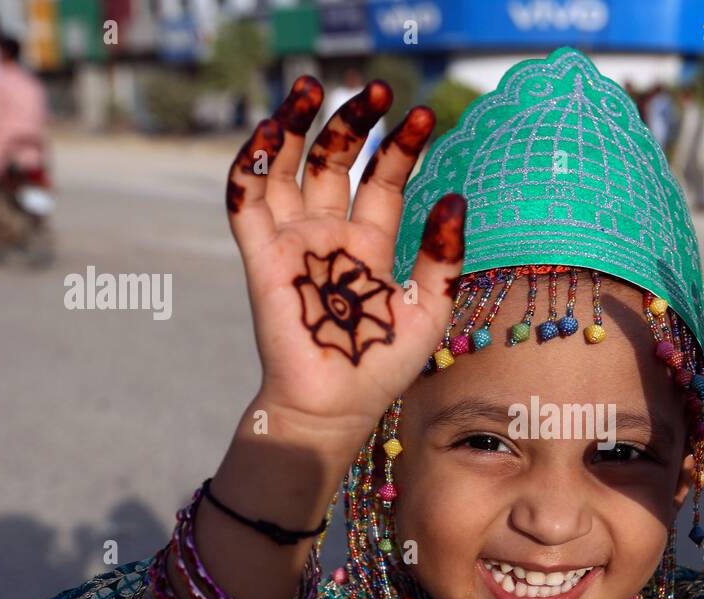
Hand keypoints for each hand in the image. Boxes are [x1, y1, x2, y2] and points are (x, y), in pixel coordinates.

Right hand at [226, 76, 464, 446]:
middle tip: (376, 88)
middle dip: (352, 123)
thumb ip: (442, 255)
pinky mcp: (262, 258)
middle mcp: (329, 237)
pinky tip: (272, 132)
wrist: (337, 405)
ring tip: (313, 87)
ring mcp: (293, 244)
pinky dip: (252, 164)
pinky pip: (247, 202)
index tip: (424, 115)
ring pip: (286, 170)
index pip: (382, 181)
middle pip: (335, 162)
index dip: (401, 148)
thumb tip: (456, 198)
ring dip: (295, 126)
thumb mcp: (429, 308)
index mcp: (368, 245)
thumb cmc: (382, 366)